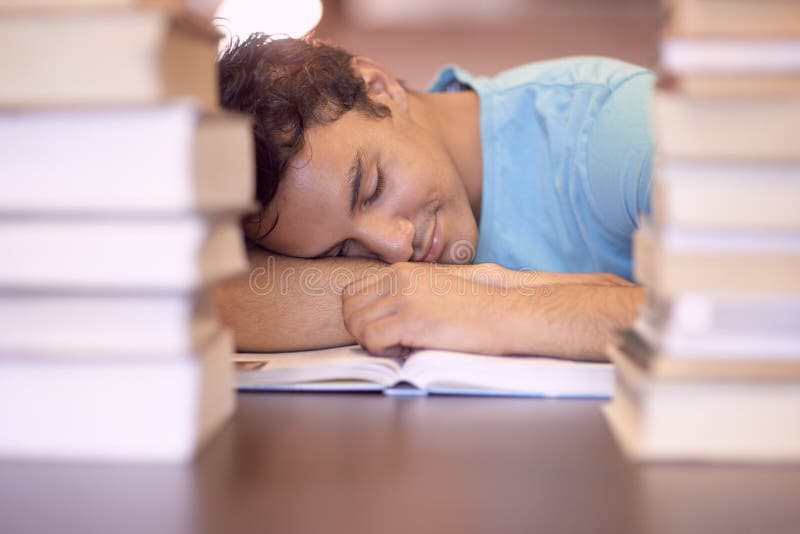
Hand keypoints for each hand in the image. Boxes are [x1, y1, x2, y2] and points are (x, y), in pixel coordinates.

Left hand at [341, 262, 536, 356]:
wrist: (505, 313)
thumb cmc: (474, 307)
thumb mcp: (433, 288)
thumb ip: (404, 293)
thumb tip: (375, 312)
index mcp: (401, 270)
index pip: (352, 293)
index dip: (360, 316)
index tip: (383, 328)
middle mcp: (398, 279)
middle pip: (349, 309)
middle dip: (361, 331)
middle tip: (387, 341)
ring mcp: (404, 298)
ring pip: (357, 326)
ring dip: (372, 343)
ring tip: (400, 345)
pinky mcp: (413, 319)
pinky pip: (373, 340)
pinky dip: (384, 352)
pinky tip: (408, 350)